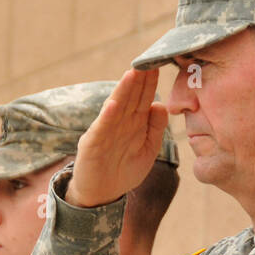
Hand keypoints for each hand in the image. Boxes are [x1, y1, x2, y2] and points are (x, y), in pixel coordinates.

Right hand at [64, 69, 168, 207]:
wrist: (101, 194)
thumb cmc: (124, 170)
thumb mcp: (147, 150)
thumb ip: (155, 129)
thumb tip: (161, 105)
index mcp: (133, 123)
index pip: (143, 98)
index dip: (150, 82)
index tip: (159, 64)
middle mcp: (119, 123)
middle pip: (131, 97)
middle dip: (139, 80)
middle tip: (148, 60)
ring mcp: (105, 132)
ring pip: (116, 108)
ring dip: (123, 91)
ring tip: (132, 74)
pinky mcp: (93, 144)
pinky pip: (101, 129)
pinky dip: (107, 117)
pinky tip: (113, 104)